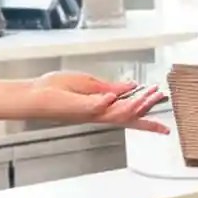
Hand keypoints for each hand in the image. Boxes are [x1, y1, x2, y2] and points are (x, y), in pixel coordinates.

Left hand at [27, 72, 169, 133]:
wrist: (35, 95)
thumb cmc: (55, 89)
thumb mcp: (88, 83)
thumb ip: (110, 87)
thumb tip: (129, 85)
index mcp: (101, 106)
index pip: (128, 111)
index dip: (146, 112)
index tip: (161, 107)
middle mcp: (99, 113)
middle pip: (129, 114)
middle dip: (147, 106)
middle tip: (161, 97)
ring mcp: (90, 112)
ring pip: (119, 112)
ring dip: (135, 103)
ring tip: (149, 94)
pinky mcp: (80, 107)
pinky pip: (97, 106)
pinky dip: (106, 101)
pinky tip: (112, 95)